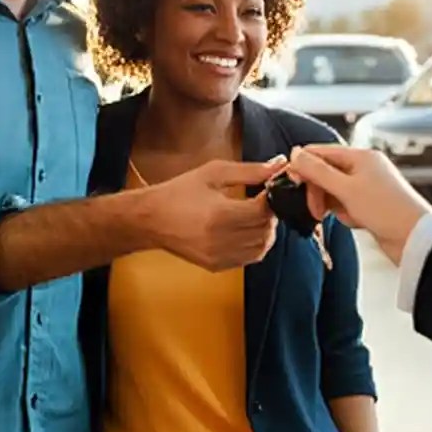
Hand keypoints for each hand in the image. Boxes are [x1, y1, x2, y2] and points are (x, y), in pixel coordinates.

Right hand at [143, 157, 284, 271]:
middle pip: (265, 230)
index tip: (269, 188)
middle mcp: (220, 240)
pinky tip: (243, 230)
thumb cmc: (180, 192)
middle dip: (270, 214)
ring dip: (265, 231)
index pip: (263, 211)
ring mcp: (219, 256)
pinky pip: (249, 258)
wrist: (151, 219)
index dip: (272, 198)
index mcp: (219, 214)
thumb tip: (280, 165)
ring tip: (253, 216)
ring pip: (262, 248)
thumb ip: (250, 171)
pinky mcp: (217, 266)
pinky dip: (254, 244)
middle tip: (262, 201)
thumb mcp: (214, 173)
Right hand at [287, 145, 431, 264]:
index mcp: (360, 156)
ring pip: (334, 190)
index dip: (304, 166)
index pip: (321, 152)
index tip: (291, 181)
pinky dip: (344, 213)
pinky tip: (355, 221)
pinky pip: (345, 204)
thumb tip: (295, 153)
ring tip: (344, 215)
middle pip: (325, 172)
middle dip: (317, 191)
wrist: (415, 238)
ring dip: (331, 204)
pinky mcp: (370, 204)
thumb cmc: (386, 210)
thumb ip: (317, 171)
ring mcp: (367, 186)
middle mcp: (364, 168)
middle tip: (313, 208)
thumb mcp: (345, 189)